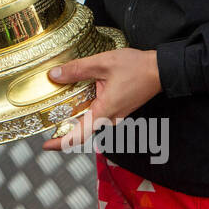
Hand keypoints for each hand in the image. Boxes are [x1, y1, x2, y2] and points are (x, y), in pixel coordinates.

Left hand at [40, 48, 161, 151]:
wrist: (162, 69)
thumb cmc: (136, 67)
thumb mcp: (102, 63)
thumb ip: (77, 69)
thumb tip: (54, 75)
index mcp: (105, 111)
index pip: (80, 135)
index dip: (61, 142)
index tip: (46, 145)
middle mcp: (111, 118)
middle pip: (83, 131)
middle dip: (64, 130)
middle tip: (46, 124)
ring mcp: (116, 115)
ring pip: (91, 122)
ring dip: (75, 119)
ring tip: (58, 111)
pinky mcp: (119, 109)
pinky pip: (99, 114)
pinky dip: (86, 110)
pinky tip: (77, 98)